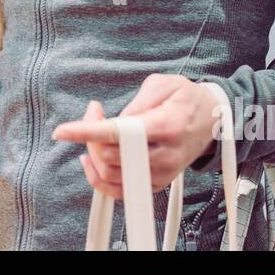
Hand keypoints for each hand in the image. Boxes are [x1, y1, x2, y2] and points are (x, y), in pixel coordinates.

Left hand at [52, 74, 222, 199]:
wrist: (212, 120)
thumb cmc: (186, 99)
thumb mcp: (165, 84)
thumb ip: (138, 101)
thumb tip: (114, 120)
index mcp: (166, 126)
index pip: (120, 133)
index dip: (88, 132)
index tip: (63, 131)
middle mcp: (164, 155)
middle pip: (111, 156)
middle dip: (89, 134)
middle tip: (93, 112)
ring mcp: (161, 173)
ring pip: (111, 174)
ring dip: (93, 153)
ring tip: (94, 131)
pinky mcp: (156, 184)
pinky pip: (119, 190)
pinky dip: (98, 178)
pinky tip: (92, 158)